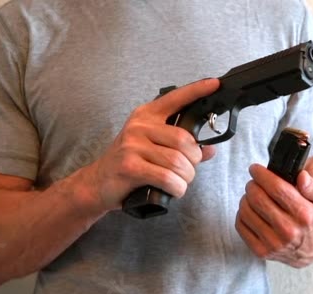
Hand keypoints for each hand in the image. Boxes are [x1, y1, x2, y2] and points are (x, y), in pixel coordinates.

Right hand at [84, 78, 219, 212]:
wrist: (97, 183)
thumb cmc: (128, 164)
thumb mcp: (153, 149)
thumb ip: (181, 147)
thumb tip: (209, 149)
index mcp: (146, 116)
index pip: (175, 99)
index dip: (197, 91)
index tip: (215, 84)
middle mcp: (140, 126)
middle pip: (185, 141)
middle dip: (193, 161)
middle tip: (187, 171)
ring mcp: (133, 145)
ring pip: (178, 162)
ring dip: (185, 178)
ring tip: (178, 183)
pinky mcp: (130, 166)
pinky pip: (166, 178)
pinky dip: (176, 188)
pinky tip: (173, 190)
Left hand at [235, 164, 312, 267]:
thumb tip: (302, 176)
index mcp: (305, 215)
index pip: (276, 188)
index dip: (262, 175)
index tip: (255, 169)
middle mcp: (289, 231)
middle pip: (258, 198)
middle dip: (252, 185)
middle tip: (254, 182)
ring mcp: (274, 244)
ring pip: (246, 211)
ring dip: (246, 198)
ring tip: (253, 196)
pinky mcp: (261, 252)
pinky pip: (241, 226)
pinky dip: (242, 214)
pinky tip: (251, 211)